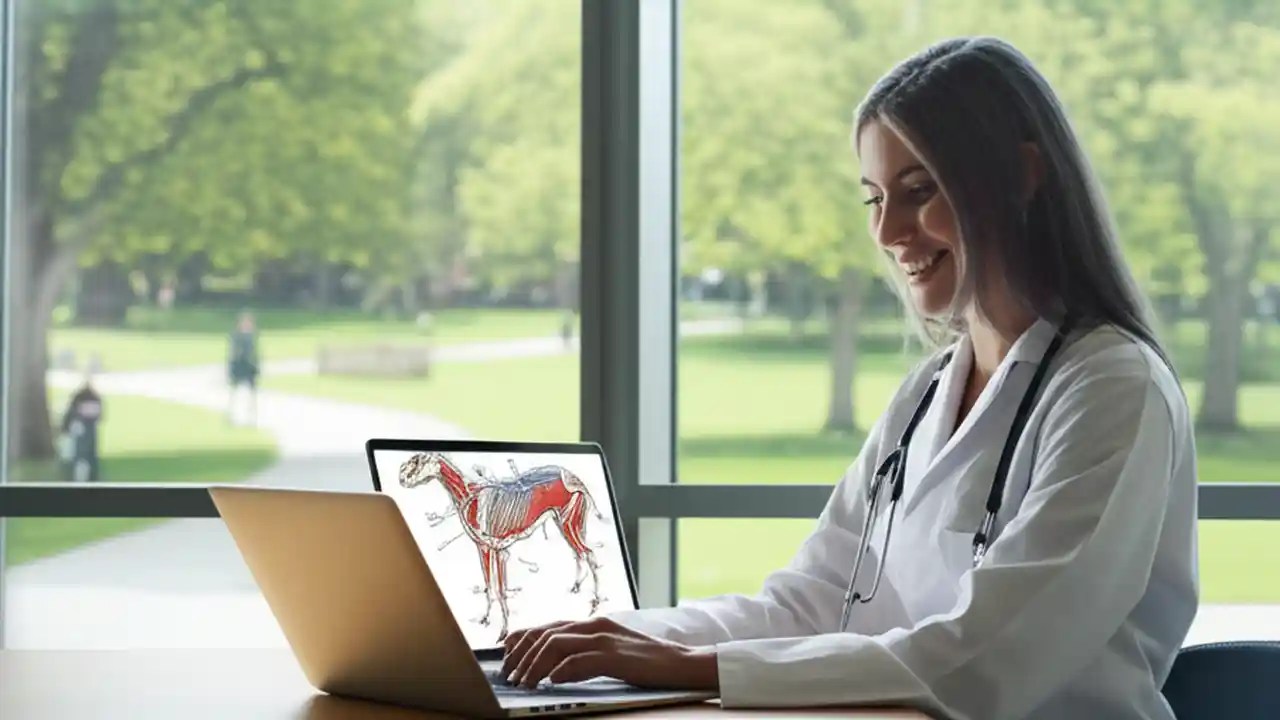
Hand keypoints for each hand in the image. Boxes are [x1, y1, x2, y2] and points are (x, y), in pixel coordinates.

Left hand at [501, 616, 717, 690]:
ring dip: (535, 665)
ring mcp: (604, 638)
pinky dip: (561, 671)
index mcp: (592, 624)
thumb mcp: (610, 653)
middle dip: (522, 655)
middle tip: (511, 676)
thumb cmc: (646, 662)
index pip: (547, 626)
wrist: (680, 662)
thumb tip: (554, 670)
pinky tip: (552, 682)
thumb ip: (584, 654)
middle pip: (545, 634)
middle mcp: (594, 625)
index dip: (522, 640)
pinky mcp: (614, 655)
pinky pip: (579, 660)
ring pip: (555, 644)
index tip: (507, 656)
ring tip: (525, 683)